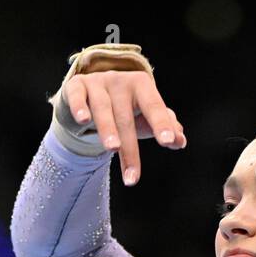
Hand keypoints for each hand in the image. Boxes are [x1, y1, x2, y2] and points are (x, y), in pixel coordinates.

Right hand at [61, 62, 185, 185]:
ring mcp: (96, 82)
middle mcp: (120, 80)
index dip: (161, 124)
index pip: (154, 106)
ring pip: (103, 108)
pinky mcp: (75, 86)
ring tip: (113, 149)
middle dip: (130, 147)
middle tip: (133, 176)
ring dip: (108, 128)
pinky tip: (84, 120)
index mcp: (142, 85)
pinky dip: (79, 108)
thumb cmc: (124, 110)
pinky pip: (77, 96)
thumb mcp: (145, 118)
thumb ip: (166, 128)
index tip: (168, 142)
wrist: (89, 98)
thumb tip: (180, 141)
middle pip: (126, 117)